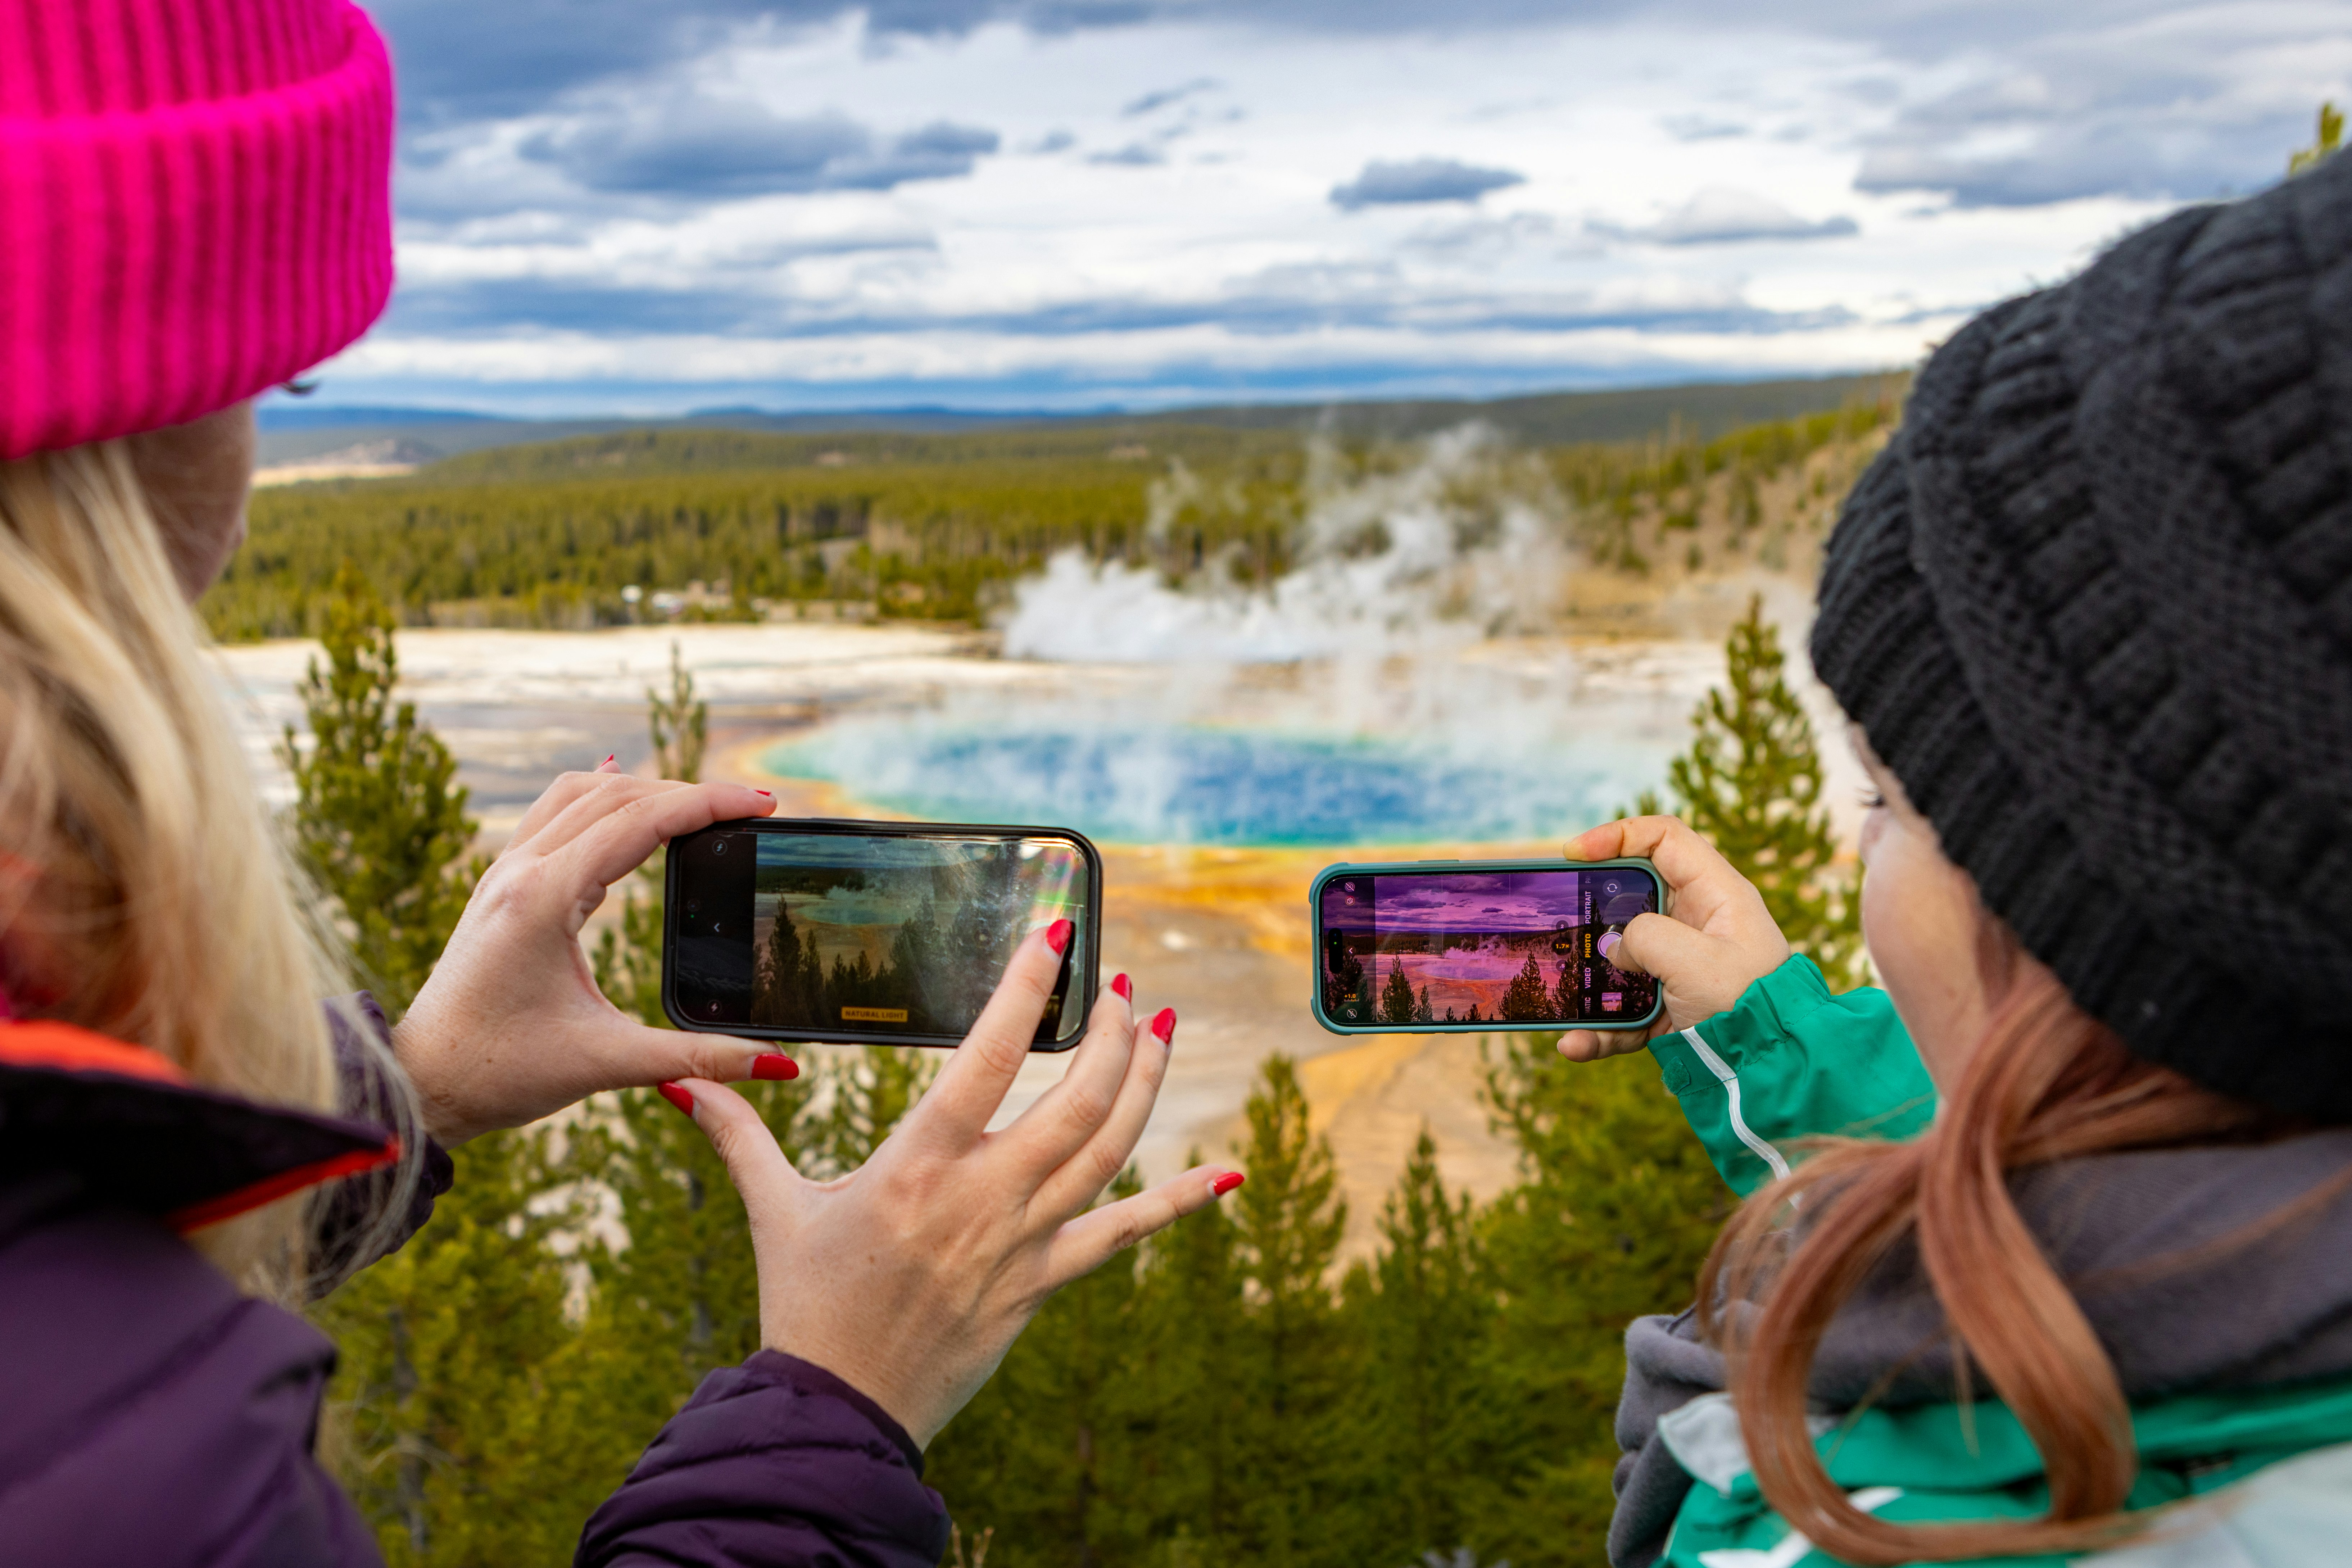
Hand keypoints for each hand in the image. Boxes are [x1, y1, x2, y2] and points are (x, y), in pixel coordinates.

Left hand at [394, 762, 789, 1143]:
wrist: (419, 1084)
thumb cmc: (499, 1072)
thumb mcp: (606, 1063)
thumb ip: (696, 1058)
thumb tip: (777, 1065)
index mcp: (543, 897)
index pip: (642, 820)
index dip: (711, 803)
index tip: (765, 802)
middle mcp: (519, 871)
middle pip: (616, 793)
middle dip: (690, 792)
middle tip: (750, 806)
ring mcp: (504, 873)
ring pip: (581, 794)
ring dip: (644, 789)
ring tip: (700, 806)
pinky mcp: (501, 887)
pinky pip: (555, 815)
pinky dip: (601, 800)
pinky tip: (625, 802)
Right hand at [669, 927, 1240, 1448]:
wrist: (840, 1411)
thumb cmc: (805, 1307)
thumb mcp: (772, 1211)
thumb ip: (739, 1137)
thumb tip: (687, 1083)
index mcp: (918, 1165)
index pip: (988, 1055)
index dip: (1026, 989)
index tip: (1055, 936)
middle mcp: (983, 1196)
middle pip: (1076, 1097)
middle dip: (1112, 1031)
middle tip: (1125, 985)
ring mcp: (1024, 1242)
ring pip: (1110, 1149)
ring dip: (1147, 1085)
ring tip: (1165, 1030)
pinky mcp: (1044, 1283)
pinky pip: (1126, 1235)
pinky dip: (1182, 1203)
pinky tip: (1228, 1175)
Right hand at [1556, 815, 1789, 1062]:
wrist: (1775, 1067)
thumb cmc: (1748, 1004)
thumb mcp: (1694, 962)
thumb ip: (1644, 938)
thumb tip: (1612, 949)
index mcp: (1716, 894)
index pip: (1664, 838)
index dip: (1617, 835)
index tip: (1574, 853)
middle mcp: (1697, 923)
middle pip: (1632, 896)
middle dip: (1591, 909)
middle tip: (1560, 920)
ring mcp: (1682, 965)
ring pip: (1621, 957)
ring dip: (1589, 979)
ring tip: (1562, 997)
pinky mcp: (1671, 1003)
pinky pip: (1625, 1007)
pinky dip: (1600, 1026)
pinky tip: (1576, 1044)